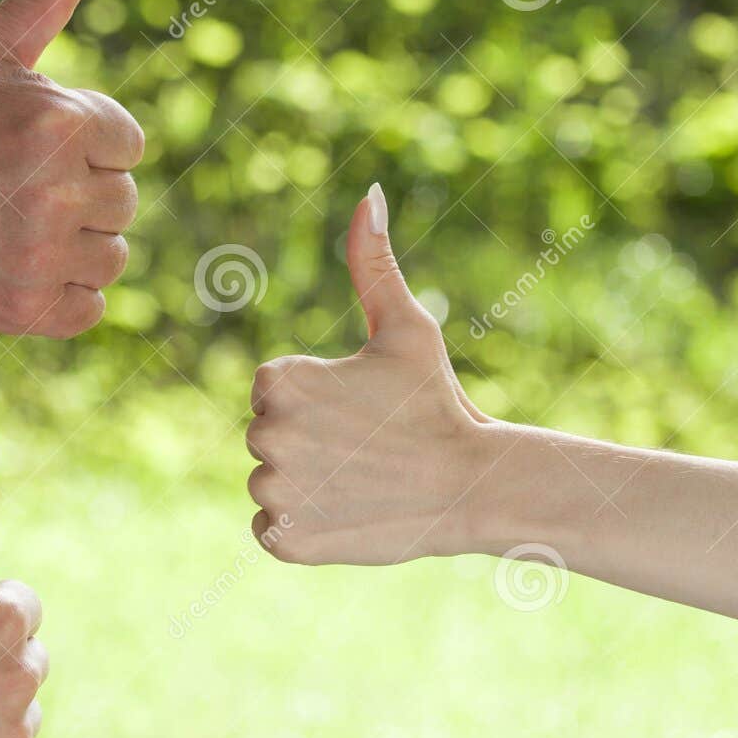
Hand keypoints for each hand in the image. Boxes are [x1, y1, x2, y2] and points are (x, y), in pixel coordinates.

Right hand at [0, 0, 143, 337]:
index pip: (126, 145)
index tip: (27, 149)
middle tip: (12, 191)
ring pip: (111, 259)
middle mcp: (56, 193)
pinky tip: (14, 268)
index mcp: (61, 123)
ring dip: (75, 248)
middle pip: (123, 203)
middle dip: (79, 195)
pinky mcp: (24, 312)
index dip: (82, 145)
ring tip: (14, 229)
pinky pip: (89, 308)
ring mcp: (39, 258)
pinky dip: (61, 296)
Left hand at [245, 183, 492, 564]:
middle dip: (309, 440)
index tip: (358, 409)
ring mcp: (274, 492)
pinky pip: (270, 528)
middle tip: (363, 446)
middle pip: (266, 436)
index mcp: (278, 382)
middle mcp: (265, 436)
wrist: (472, 487)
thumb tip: (369, 195)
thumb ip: (372, 263)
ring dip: (305, 483)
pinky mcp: (284, 541)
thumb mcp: (407, 327)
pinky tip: (344, 511)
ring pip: (269, 482)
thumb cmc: (435, 401)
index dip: (315, 399)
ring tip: (358, 479)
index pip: (269, 389)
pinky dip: (301, 526)